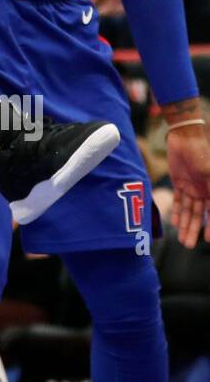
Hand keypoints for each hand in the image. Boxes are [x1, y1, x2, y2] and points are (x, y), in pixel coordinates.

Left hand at [166, 120, 209, 246]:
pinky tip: (174, 223)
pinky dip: (177, 212)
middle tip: (187, 245)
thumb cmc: (202, 153)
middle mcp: (204, 191)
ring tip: (181, 240)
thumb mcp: (209, 174)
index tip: (208, 241)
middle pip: (199, 215)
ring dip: (185, 225)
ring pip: (188, 210)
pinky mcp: (179, 181)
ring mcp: (191, 187)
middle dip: (194, 230)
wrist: (185, 136)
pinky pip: (179, 200)